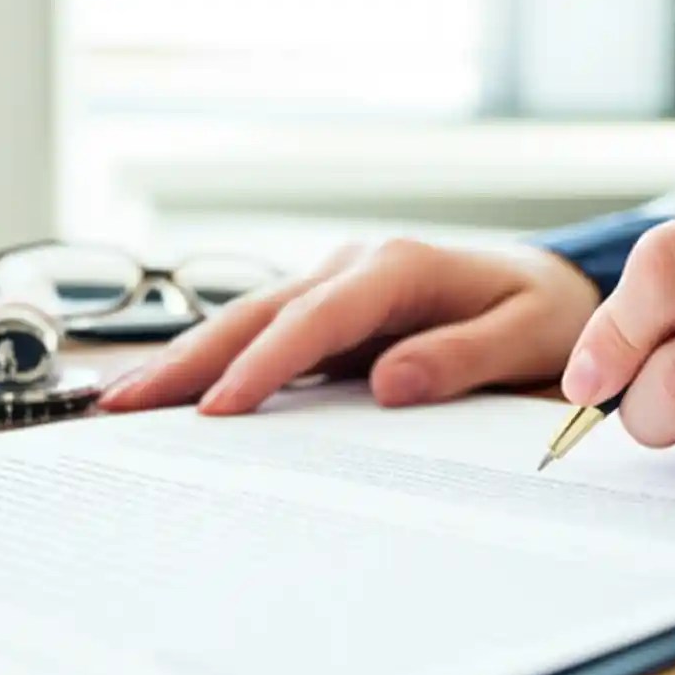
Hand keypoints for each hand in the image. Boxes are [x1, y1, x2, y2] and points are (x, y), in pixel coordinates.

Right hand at [100, 239, 598, 413]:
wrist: (551, 291)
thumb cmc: (545, 313)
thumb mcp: (529, 336)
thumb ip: (464, 356)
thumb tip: (389, 382)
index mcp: (400, 268)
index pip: (317, 317)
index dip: (265, 362)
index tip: (220, 406)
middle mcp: (357, 268)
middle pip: (260, 312)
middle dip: (191, 357)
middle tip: (122, 402)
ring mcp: (339, 287)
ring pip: (251, 319)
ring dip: (189, 357)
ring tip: (125, 398)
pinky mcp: (334, 313)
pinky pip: (269, 336)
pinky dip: (220, 361)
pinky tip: (180, 391)